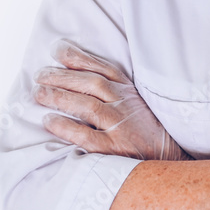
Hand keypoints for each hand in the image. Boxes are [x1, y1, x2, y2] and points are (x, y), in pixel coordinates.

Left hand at [32, 39, 191, 160]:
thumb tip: (76, 77)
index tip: (57, 49)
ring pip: (87, 106)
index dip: (79, 57)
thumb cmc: (145, 131)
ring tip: (39, 93)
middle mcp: (125, 105)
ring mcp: (120, 126)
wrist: (170, 160)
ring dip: (60, 97)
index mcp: (128, 91)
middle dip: (62, 76)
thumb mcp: (134, 103)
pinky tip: (50, 121)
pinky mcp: (115, 150)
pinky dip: (66, 127)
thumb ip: (112, 90)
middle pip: (91, 84)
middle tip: (39, 74)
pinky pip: (86, 135)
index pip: (102, 68)